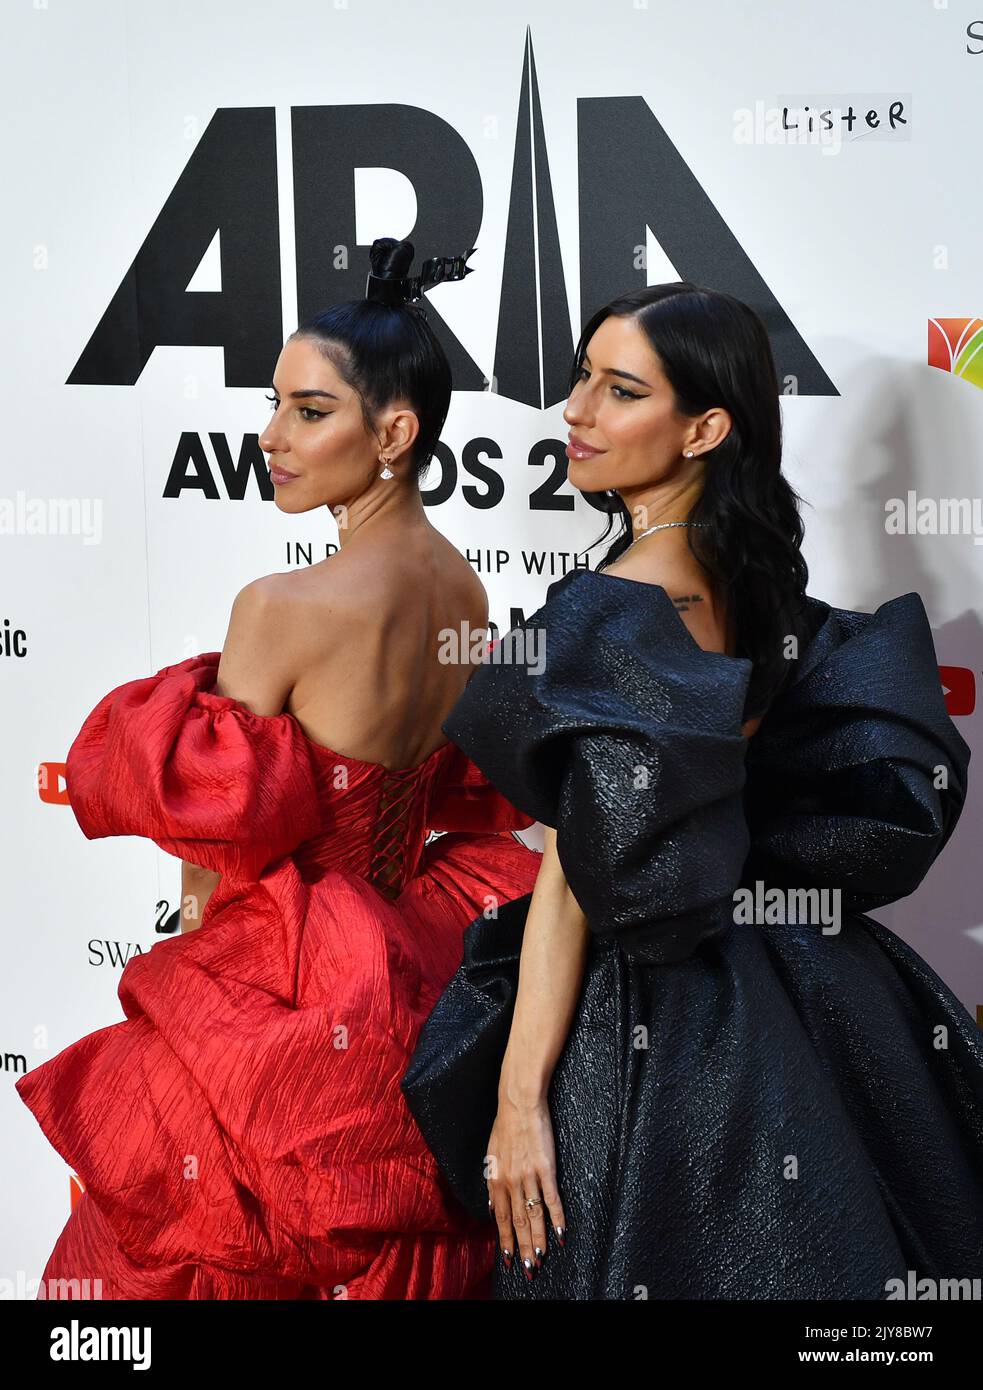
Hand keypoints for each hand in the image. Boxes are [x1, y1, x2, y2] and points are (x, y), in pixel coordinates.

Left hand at [485, 1091, 566, 1281]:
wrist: (519, 1103)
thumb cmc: (505, 1126)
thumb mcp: (491, 1155)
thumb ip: (493, 1182)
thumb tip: (492, 1208)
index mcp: (496, 1179)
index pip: (501, 1218)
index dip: (505, 1240)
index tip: (508, 1259)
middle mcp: (510, 1181)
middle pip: (517, 1222)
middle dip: (522, 1247)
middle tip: (529, 1268)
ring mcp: (528, 1176)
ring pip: (534, 1215)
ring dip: (538, 1239)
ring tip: (542, 1258)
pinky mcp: (546, 1168)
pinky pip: (551, 1198)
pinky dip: (557, 1218)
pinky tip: (561, 1233)